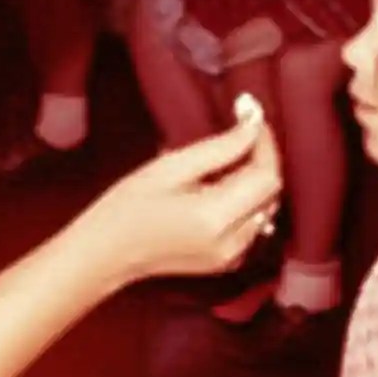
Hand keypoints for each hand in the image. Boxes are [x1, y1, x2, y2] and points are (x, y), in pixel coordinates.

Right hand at [65, 115, 281, 285]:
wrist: (107, 252)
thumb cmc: (128, 206)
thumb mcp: (171, 166)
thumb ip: (221, 146)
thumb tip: (255, 122)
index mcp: (216, 217)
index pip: (266, 176)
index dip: (265, 142)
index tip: (251, 114)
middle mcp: (232, 242)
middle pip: (270, 192)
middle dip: (260, 158)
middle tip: (238, 130)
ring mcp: (231, 256)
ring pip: (265, 207)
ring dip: (254, 180)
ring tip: (222, 162)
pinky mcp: (227, 262)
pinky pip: (252, 224)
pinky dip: (245, 201)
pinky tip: (218, 189)